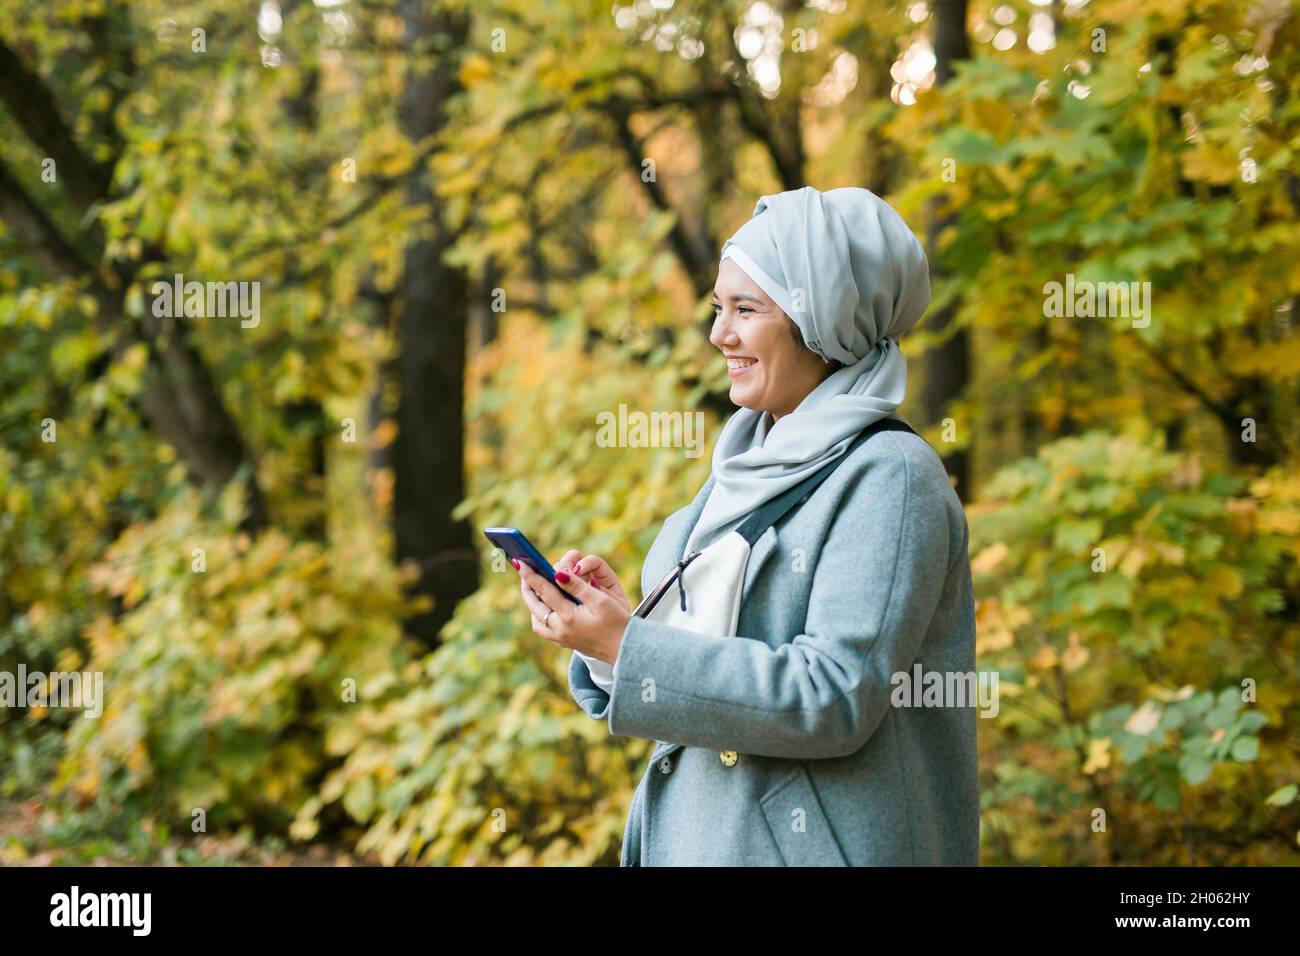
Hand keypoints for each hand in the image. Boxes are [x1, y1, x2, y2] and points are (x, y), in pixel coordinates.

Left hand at [515, 559, 631, 664]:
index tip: (520, 562)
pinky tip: (547, 609)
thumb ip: (578, 586)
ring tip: (534, 590)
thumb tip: (558, 573)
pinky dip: (540, 617)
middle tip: (523, 573)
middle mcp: (560, 629)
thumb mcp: (601, 600)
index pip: (544, 590)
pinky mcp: (566, 643)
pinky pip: (545, 630)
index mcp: (568, 617)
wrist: (625, 650)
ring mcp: (561, 638)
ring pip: (536, 621)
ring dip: (533, 605)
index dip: (531, 575)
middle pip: (534, 606)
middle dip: (527, 588)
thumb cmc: (618, 623)